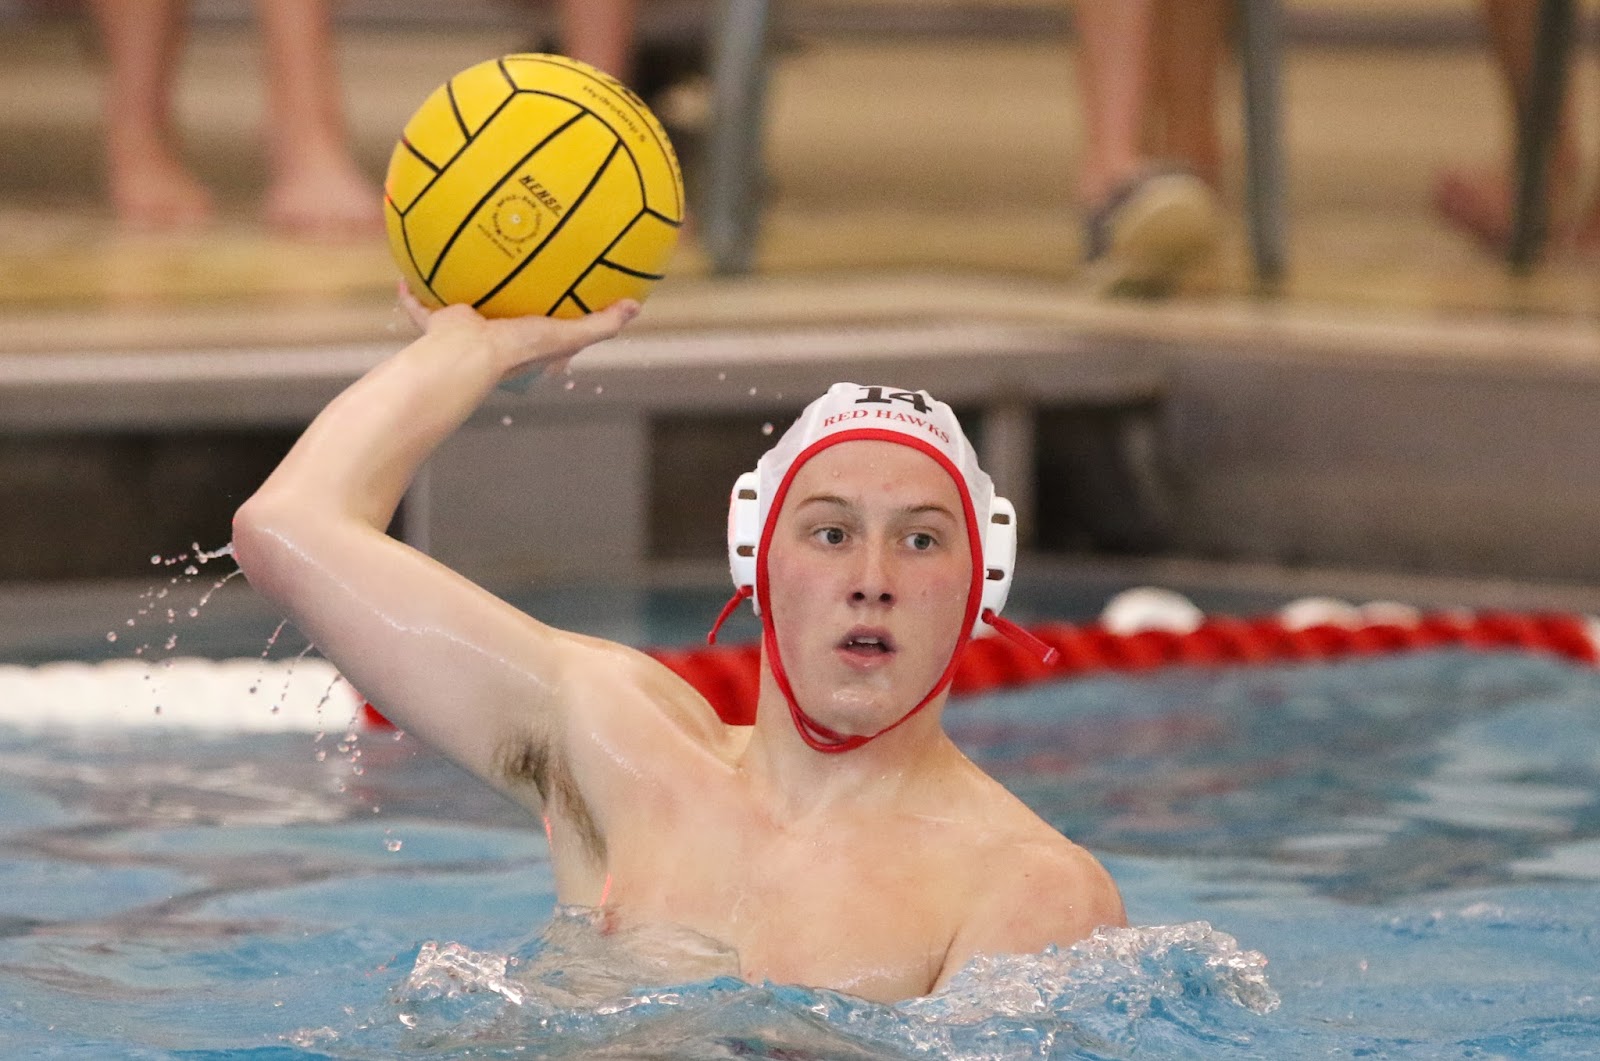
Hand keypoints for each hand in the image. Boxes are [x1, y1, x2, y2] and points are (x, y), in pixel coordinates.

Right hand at [397, 281, 640, 381]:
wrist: (468, 358)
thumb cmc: (520, 350)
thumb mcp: (568, 334)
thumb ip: (602, 323)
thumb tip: (635, 306)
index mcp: (526, 345)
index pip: (545, 331)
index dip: (553, 317)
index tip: (559, 295)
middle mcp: (496, 338)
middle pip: (503, 315)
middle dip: (505, 299)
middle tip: (510, 273)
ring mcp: (465, 333)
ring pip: (461, 309)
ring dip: (460, 291)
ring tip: (460, 263)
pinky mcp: (439, 325)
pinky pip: (422, 307)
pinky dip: (413, 294)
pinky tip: (407, 272)